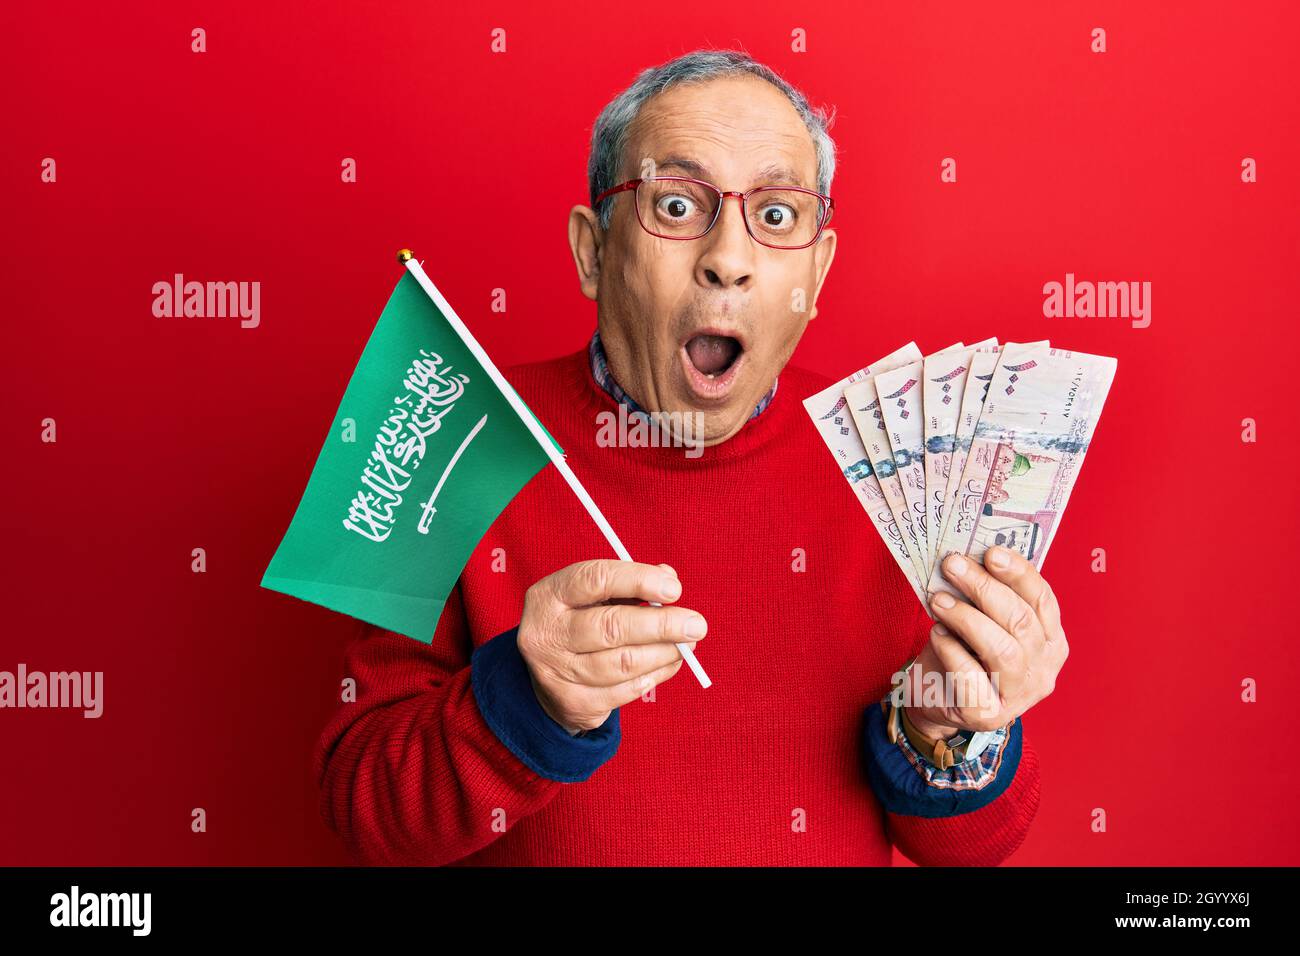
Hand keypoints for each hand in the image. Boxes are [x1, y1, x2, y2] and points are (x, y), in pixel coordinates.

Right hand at [517, 559, 707, 732]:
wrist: (548, 673)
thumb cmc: (582, 621)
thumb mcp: (595, 596)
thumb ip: (631, 583)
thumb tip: (669, 580)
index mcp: (550, 595)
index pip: (595, 579)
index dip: (639, 581)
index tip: (674, 590)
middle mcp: (546, 632)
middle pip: (611, 627)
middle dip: (662, 625)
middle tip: (697, 625)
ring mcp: (556, 672)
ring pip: (622, 663)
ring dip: (664, 654)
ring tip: (686, 646)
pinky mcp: (573, 702)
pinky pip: (625, 691)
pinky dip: (655, 676)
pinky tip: (669, 663)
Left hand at [902, 545, 1067, 738]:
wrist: (936, 696)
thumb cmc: (961, 650)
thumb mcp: (980, 620)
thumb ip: (985, 597)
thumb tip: (969, 558)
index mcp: (1049, 640)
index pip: (1042, 600)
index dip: (1019, 573)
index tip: (991, 552)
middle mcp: (1043, 669)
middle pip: (1021, 621)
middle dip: (985, 588)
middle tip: (952, 565)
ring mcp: (1019, 696)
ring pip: (1002, 650)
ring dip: (967, 618)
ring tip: (938, 600)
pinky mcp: (988, 714)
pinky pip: (972, 678)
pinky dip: (952, 651)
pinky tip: (936, 635)